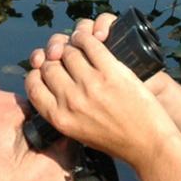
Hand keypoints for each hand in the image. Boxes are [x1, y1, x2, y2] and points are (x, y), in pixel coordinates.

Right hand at [25, 21, 177, 165]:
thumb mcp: (78, 133)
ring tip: (76, 47)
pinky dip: (86, 37)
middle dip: (54, 59)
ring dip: (70, 46)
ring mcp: (91, 84)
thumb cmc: (115, 140)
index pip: (32, 85)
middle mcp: (71, 100)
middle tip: (62, 57)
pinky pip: (90, 44)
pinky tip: (89, 37)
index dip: (36, 73)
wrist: (148, 144)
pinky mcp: (111, 72)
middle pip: (49, 66)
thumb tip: (49, 82)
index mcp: (59, 118)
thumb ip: (62, 111)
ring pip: (68, 52)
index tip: (45, 70)